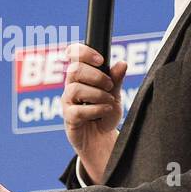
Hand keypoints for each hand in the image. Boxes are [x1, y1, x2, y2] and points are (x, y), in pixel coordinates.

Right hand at [60, 42, 126, 183]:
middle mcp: (71, 86)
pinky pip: (77, 111)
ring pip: (75, 89)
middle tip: (109, 86)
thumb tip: (122, 63)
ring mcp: (68, 103)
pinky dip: (95, 109)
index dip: (84, 52)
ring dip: (96, 94)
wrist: (103, 139)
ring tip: (109, 101)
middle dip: (96, 76)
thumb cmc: (105, 114)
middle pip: (74, 70)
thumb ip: (116, 80)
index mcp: (81, 75)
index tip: (101, 60)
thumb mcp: (115, 95)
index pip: (74, 55)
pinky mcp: (69, 119)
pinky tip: (105, 111)